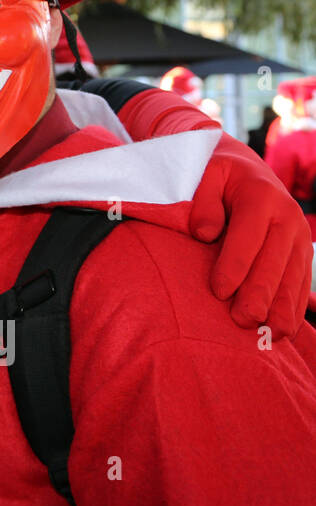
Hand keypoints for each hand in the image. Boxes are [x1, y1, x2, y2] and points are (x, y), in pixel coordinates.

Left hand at [189, 133, 313, 339]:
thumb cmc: (218, 177)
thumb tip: (204, 234)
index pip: (247, 237)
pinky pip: (301, 282)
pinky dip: (295, 307)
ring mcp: (300, 237)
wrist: (247, 171)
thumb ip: (202, 202)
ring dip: (281, 307)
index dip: (234, 267)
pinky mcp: (303, 253)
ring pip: (292, 277)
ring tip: (269, 333)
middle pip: (274, 262)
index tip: (218, 292)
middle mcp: (287, 217)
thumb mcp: (205, 175)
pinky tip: (285, 329)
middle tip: (243, 320)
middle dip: (259, 294)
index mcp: (261, 197)